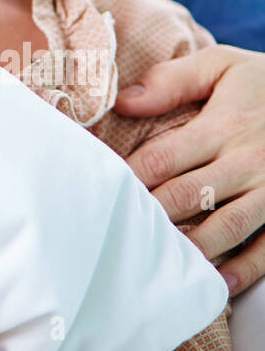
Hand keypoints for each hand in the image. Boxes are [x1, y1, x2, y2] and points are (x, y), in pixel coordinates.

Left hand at [117, 45, 264, 295]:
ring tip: (156, 262)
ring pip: (225, 228)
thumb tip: (123, 102)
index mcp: (223, 126)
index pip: (163, 158)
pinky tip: (217, 285)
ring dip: (190, 248)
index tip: (102, 190)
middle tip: (117, 232)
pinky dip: (244, 270)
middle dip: (150, 216)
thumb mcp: (223, 66)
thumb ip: (172, 81)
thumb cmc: (264, 84)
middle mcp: (247, 161)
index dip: (129, 178)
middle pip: (187, 196)